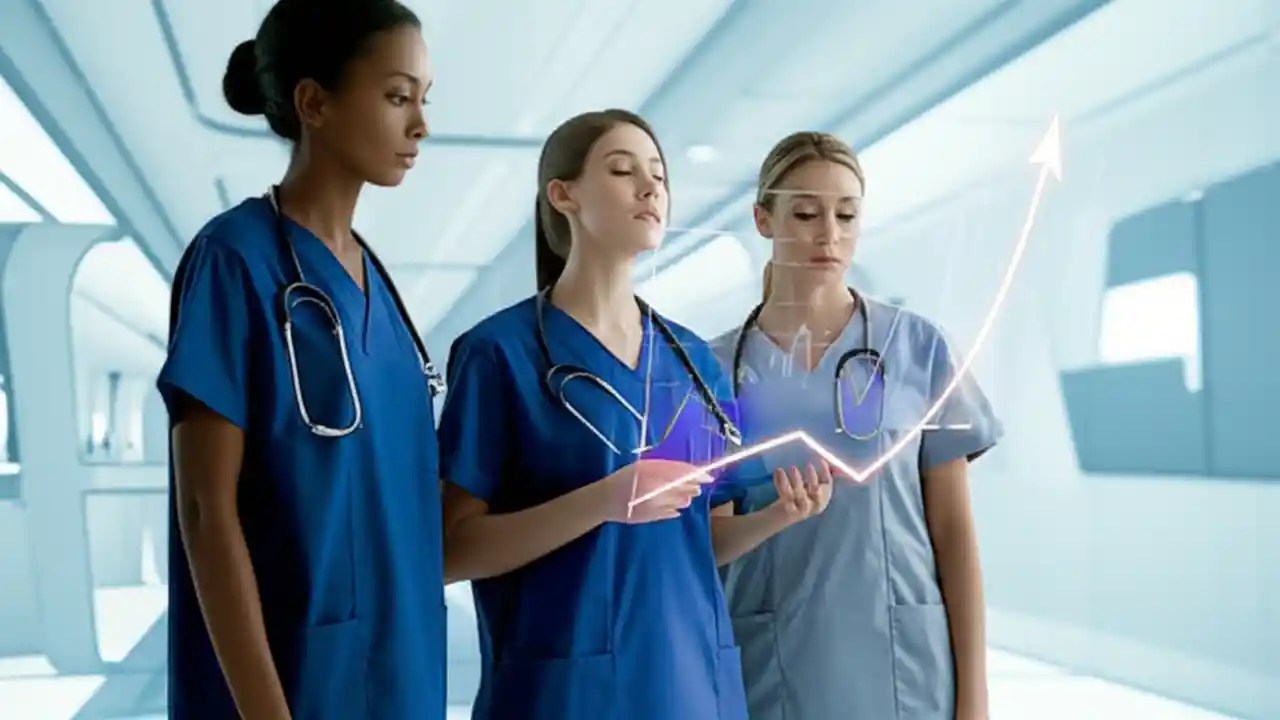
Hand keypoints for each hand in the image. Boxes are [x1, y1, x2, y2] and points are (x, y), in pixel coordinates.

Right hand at [598, 459, 713, 524]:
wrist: (606, 500)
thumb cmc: (624, 478)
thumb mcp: (643, 467)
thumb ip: (665, 469)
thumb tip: (688, 473)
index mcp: (654, 473)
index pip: (682, 473)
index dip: (697, 475)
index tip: (708, 476)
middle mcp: (658, 490)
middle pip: (685, 488)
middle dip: (694, 486)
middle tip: (697, 485)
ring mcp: (657, 506)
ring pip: (682, 502)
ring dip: (686, 497)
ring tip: (685, 494)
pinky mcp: (655, 517)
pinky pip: (673, 513)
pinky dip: (676, 508)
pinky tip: (672, 504)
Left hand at [764, 462, 832, 526]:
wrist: (779, 518)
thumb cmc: (797, 499)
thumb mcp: (808, 489)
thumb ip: (817, 477)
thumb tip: (825, 461)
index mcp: (821, 500)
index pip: (828, 485)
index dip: (825, 472)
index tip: (821, 460)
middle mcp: (813, 506)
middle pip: (816, 492)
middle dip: (813, 478)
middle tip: (809, 465)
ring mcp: (801, 510)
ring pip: (800, 494)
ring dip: (797, 480)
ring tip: (793, 468)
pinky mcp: (788, 511)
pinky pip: (785, 494)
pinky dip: (781, 482)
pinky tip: (778, 472)